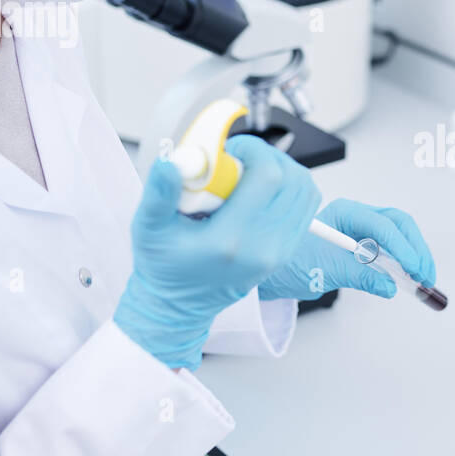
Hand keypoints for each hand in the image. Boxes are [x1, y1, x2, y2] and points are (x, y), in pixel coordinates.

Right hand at [114, 135, 320, 368]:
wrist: (181, 305)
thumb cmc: (165, 267)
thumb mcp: (149, 228)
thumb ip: (159, 193)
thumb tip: (171, 163)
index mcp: (230, 240)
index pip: (267, 177)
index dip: (254, 150)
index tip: (231, 150)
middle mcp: (263, 247)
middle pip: (292, 179)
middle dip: (267, 157)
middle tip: (238, 161)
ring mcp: (279, 251)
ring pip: (305, 190)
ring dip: (282, 170)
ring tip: (249, 174)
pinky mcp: (286, 251)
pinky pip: (305, 206)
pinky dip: (289, 188)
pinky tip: (260, 190)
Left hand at [257, 199, 436, 301]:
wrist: (271, 272)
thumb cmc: (289, 264)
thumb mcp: (326, 271)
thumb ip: (360, 276)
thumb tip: (389, 286)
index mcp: (346, 212)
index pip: (383, 225)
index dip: (403, 248)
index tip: (414, 270)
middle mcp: (357, 216)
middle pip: (399, 225)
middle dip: (415, 250)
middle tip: (425, 276)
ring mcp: (362, 231)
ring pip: (400, 236)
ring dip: (414, 256)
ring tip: (423, 281)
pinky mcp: (364, 247)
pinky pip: (391, 251)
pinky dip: (404, 264)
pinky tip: (410, 279)